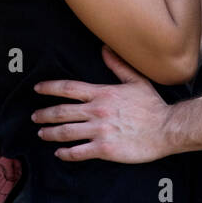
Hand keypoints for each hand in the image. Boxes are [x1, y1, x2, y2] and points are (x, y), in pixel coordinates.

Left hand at [32, 46, 172, 162]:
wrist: (166, 128)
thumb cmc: (152, 106)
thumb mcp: (136, 81)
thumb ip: (118, 66)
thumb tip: (105, 49)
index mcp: (102, 94)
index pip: (68, 88)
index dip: (49, 88)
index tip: (37, 89)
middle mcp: (96, 111)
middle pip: (61, 112)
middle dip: (44, 114)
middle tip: (35, 117)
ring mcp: (99, 131)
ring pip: (65, 132)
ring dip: (50, 133)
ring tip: (42, 133)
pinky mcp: (104, 149)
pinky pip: (78, 152)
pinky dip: (65, 153)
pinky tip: (60, 153)